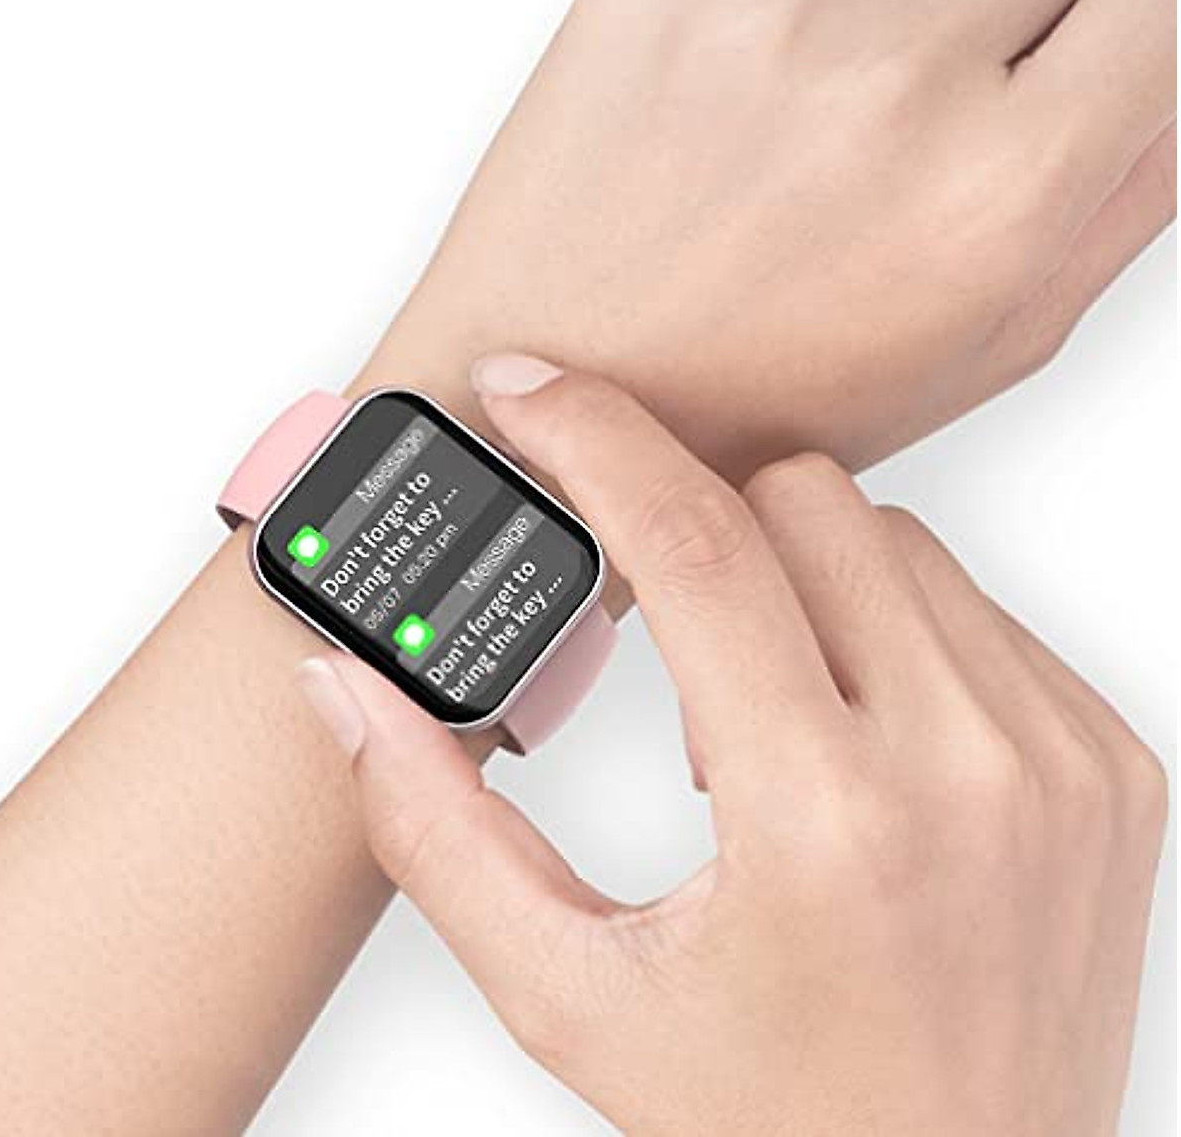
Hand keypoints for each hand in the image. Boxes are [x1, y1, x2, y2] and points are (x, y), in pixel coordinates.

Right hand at [301, 358, 1167, 1136]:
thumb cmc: (771, 1122)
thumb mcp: (570, 992)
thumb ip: (435, 832)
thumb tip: (351, 693)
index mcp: (826, 821)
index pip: (691, 544)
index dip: (591, 440)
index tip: (530, 391)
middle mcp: (971, 768)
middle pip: (800, 499)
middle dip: (702, 525)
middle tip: (668, 637)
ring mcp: (1058, 759)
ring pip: (894, 538)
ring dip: (798, 579)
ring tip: (767, 712)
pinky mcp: (1108, 762)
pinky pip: (976, 609)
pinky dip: (892, 632)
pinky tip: (859, 734)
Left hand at [369, 0, 1174, 477]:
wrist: (547, 383)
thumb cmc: (736, 404)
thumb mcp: (969, 355)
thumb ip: (1112, 208)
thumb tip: (1161, 81)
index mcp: (996, 192)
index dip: (1138, 14)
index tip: (1097, 40)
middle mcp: (895, 81)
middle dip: (1016, 8)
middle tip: (933, 100)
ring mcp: (772, 2)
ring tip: (836, 90)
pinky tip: (768, 60)